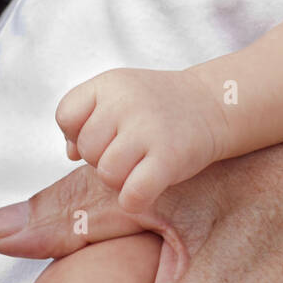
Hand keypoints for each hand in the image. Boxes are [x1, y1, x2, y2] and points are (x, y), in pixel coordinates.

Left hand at [55, 67, 230, 212]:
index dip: (80, 132)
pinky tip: (150, 186)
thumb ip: (86, 118)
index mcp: (110, 83)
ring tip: (143, 163)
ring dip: (122, 178)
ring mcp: (149, 128)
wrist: (216, 105)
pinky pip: (131, 196)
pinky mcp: (170, 157)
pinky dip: (136, 199)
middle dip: (104, 156)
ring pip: (106, 175)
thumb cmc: (159, 107)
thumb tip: (71, 153)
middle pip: (87, 149)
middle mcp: (127, 101)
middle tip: (132, 148)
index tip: (107, 133)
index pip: (66, 116)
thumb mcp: (119, 95)